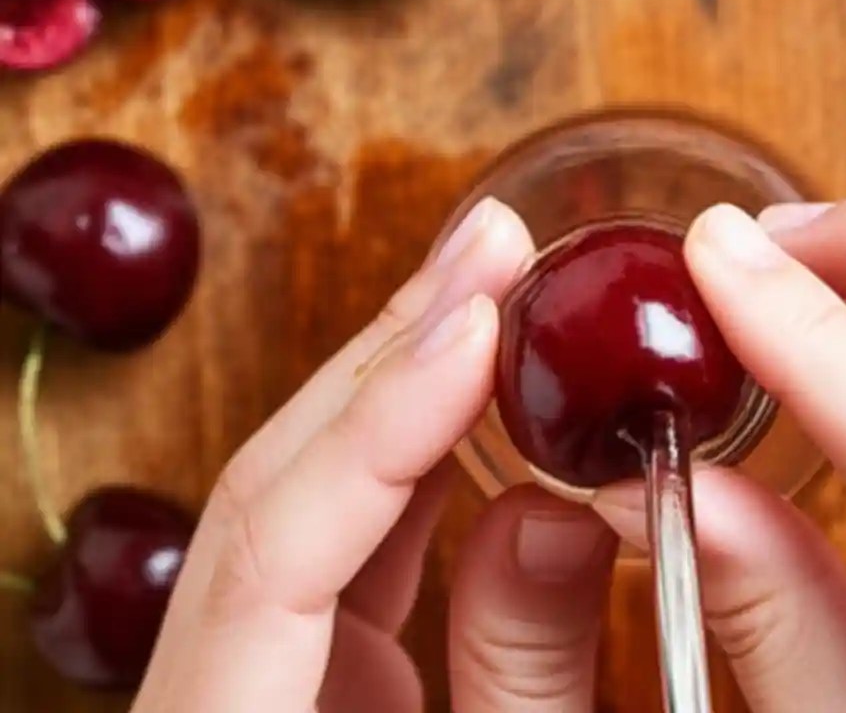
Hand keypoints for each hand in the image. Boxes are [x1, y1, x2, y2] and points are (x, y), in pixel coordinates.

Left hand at [132, 198, 618, 711]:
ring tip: (492, 279)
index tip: (479, 330)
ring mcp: (252, 660)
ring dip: (405, 374)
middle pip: (275, 478)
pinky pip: (350, 529)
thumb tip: (561, 511)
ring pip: (306, 484)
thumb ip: (520, 671)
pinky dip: (420, 448)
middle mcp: (214, 675)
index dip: (380, 424)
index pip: (272, 545)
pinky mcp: (301, 660)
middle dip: (392, 350)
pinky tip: (480, 384)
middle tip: (493, 245)